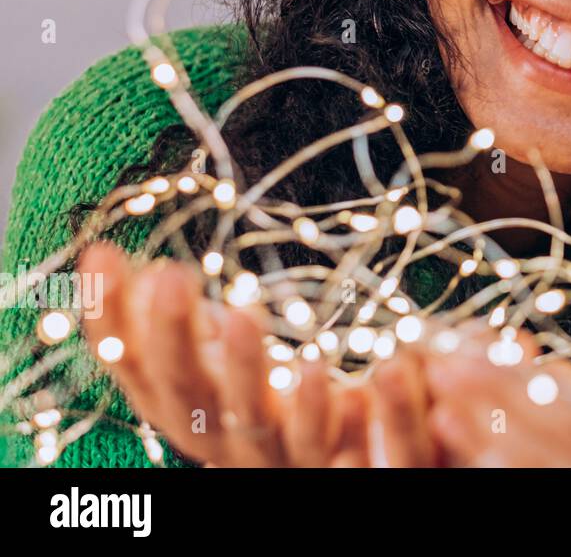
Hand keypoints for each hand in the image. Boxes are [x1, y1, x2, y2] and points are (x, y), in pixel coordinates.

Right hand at [77, 242, 439, 466]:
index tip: (99, 255)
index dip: (110, 316)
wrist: (332, 455)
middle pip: (182, 386)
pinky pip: (313, 435)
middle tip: (169, 273)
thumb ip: (183, 324)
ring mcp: (262, 449)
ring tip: (243, 311)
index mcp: (177, 403)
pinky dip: (313, 404)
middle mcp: (210, 431)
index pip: (132, 360)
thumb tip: (141, 272)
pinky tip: (316, 366)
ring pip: (248, 413)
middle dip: (171, 333)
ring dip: (242, 363)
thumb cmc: (263, 397)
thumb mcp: (214, 358)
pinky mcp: (315, 454)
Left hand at [421, 306, 570, 466]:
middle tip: (430, 366)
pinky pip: (558, 500)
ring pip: (544, 481)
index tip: (465, 358)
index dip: (517, 393)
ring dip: (487, 444)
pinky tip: (482, 457)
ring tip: (439, 409)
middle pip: (547, 450)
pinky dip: (516, 474)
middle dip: (485, 406)